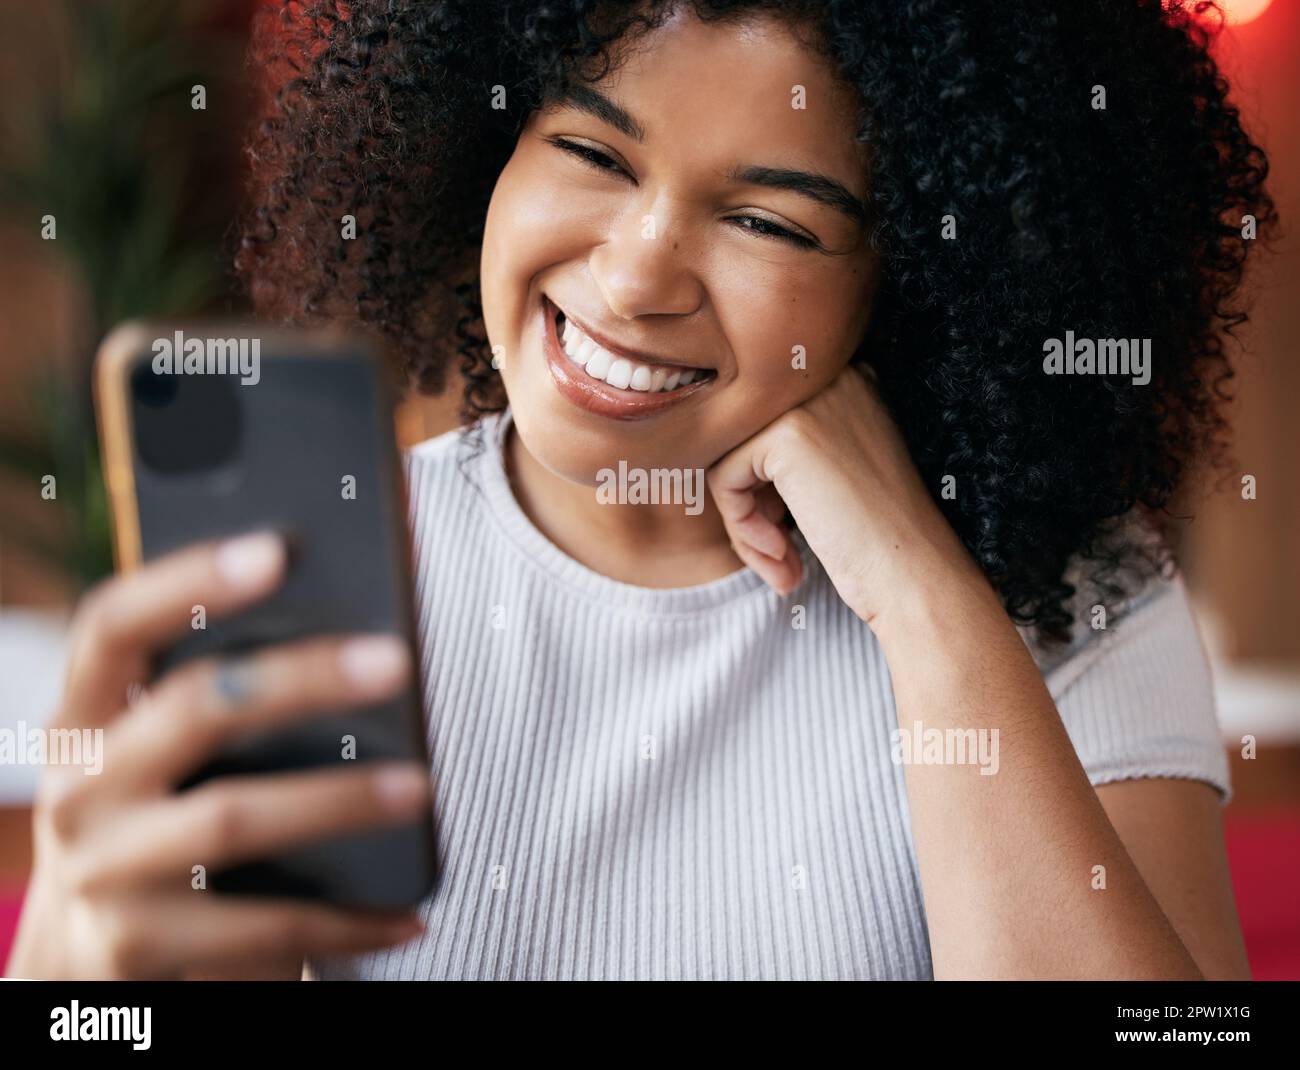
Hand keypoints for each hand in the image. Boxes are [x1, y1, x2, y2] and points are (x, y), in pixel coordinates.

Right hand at [6, 533, 429, 979]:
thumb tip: (367, 616)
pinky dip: (346, 920)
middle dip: (301, 678)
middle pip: (194, 708)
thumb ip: (223, 691)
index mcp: (85, 718)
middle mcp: (80, 788)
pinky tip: (406, 912)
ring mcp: (101, 873)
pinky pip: (264, 928)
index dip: (188, 581)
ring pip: (231, 818)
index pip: (115, 625)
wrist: (81, 962)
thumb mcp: (158, 755)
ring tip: (418, 786)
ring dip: (337, 799)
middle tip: (396, 660)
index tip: (274, 549)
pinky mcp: (136, 948)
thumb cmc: (156, 822)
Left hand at [707, 364, 984, 628]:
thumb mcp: (837, 475)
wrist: (915, 574)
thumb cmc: (880, 540)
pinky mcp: (786, 436)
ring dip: (744, 520)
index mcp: (846, 381)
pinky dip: (741, 525)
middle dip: (750, 503)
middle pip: (744, 438)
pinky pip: (725, 477)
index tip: (788, 529)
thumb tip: (722, 458)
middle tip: (780, 552)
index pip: (767, 424)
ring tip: (780, 559)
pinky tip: (781, 552)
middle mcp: (829, 379)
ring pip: (729, 458)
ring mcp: (807, 403)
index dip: (766, 483)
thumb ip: (791, 454)